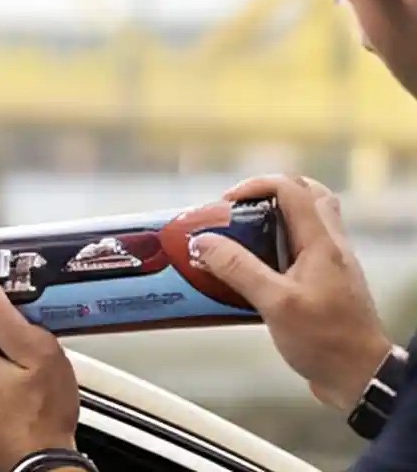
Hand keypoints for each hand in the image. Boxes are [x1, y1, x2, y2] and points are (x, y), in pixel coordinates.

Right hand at [191, 174, 391, 412]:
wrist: (360, 376)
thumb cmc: (325, 340)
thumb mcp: (275, 303)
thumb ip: (238, 269)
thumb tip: (203, 242)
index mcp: (321, 242)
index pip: (291, 189)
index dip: (255, 186)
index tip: (224, 204)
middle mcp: (330, 246)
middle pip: (306, 195)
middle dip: (268, 194)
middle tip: (238, 211)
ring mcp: (331, 264)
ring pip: (307, 221)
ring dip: (274, 219)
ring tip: (242, 237)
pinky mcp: (326, 283)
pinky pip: (302, 249)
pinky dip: (277, 246)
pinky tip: (255, 270)